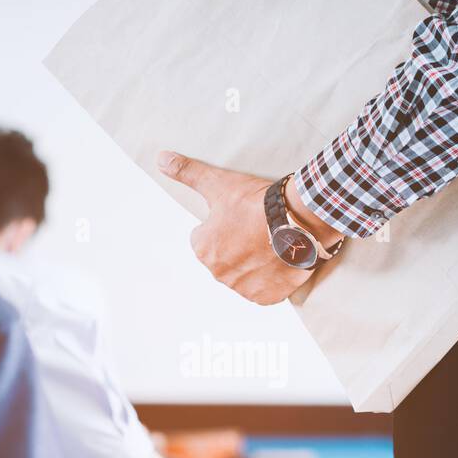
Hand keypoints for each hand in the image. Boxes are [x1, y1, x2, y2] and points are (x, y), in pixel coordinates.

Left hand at [158, 151, 313, 305]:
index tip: (240, 216)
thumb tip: (161, 158)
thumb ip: (188, 173)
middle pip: (226, 257)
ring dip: (254, 262)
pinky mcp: (266, 298)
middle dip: (238, 245)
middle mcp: (218, 274)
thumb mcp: (218, 183)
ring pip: (245, 274)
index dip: (223, 224)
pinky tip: (279, 259)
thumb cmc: (254, 203)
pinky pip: (264, 289)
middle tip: (256, 228)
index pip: (206, 237)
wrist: (296, 222)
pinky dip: (271, 278)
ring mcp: (243, 288)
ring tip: (271, 242)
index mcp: (202, 250)